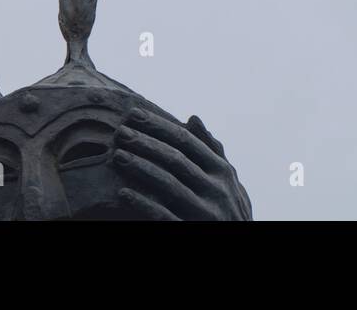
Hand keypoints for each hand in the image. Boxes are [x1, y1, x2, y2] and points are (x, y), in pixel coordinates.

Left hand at [111, 108, 252, 219]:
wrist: (238, 242)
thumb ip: (211, 150)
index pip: (187, 141)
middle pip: (175, 159)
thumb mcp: (226, 179)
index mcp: (223, 171)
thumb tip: (193, 118)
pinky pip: (164, 216)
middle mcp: (217, 189)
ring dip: (141, 168)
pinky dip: (143, 203)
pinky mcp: (192, 230)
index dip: (159, 126)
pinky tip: (123, 193)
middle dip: (146, 143)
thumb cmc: (226, 208)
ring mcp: (206, 212)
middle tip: (120, 132)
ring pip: (169, 185)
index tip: (134, 114)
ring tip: (118, 156)